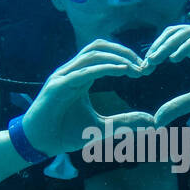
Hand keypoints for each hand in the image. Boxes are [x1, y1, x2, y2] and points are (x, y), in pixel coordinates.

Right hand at [21, 40, 149, 155]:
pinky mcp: (57, 86)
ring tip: (135, 68)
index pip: (104, 54)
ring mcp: (63, 76)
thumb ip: (124, 123)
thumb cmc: (64, 132)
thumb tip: (151, 122)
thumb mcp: (101, 128)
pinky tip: (121, 71)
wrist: (38, 143)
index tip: (144, 69)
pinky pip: (83, 71)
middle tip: (143, 65)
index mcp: (80, 75)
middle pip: (99, 46)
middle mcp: (72, 70)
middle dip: (124, 51)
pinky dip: (104, 68)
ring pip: (92, 54)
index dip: (125, 56)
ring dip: (117, 57)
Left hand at [143, 21, 189, 125]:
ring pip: (186, 32)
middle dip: (158, 47)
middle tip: (146, 64)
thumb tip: (156, 121)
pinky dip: (188, 44)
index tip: (143, 70)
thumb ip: (178, 105)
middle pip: (173, 34)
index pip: (170, 43)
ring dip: (169, 44)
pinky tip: (176, 58)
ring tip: (156, 60)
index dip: (155, 53)